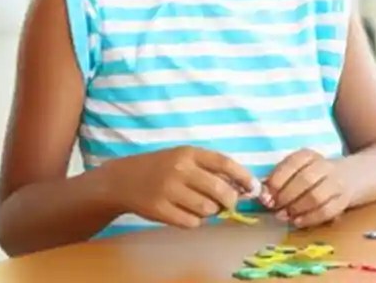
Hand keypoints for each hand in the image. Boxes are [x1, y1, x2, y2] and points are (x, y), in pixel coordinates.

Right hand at [102, 146, 256, 227]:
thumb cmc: (160, 168)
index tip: (254, 188)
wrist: (121, 180)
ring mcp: (168, 190)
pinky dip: (194, 221)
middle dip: (230, 201)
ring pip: (208, 209)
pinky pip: (191, 222)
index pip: (225, 163)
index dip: (244, 177)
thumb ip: (210, 168)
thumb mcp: (183, 158)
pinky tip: (185, 213)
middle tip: (228, 204)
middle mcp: (180, 170)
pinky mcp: (159, 210)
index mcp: (189, 153)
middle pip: (220, 190)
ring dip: (210, 212)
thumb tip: (241, 186)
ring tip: (200, 206)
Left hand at [266, 149, 352, 228]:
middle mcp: (325, 165)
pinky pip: (327, 211)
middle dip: (286, 197)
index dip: (277, 181)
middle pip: (305, 180)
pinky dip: (310, 218)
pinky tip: (298, 221)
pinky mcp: (345, 199)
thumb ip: (280, 179)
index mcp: (309, 155)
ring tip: (285, 216)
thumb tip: (261, 193)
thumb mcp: (299, 170)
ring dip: (297, 208)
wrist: (355, 175)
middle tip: (274, 209)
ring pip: (316, 196)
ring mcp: (337, 182)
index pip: (292, 163)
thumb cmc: (317, 175)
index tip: (266, 197)